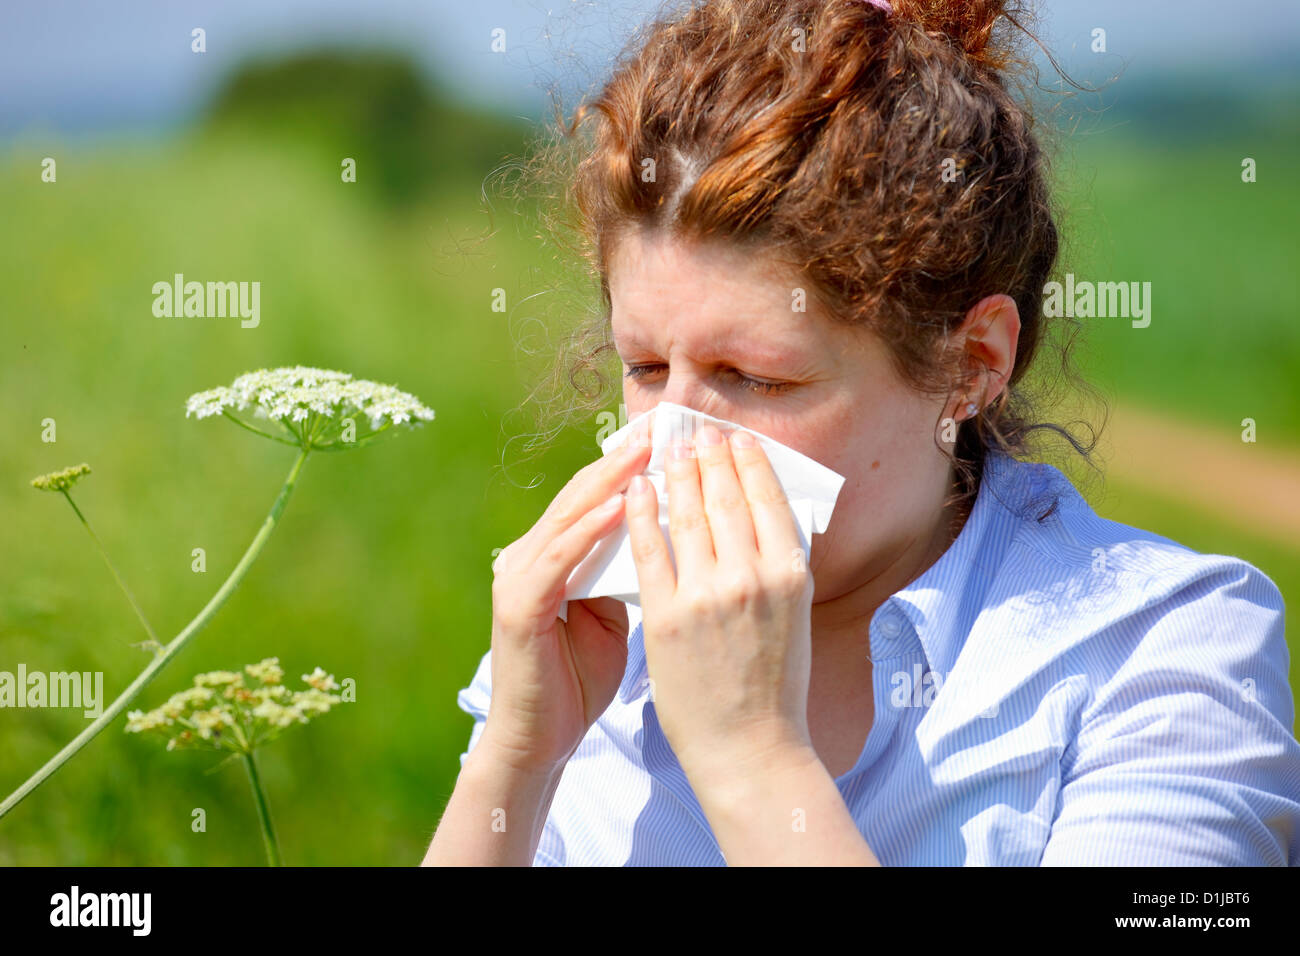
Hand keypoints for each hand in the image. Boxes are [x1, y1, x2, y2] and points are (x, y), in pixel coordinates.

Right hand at [481, 413, 653, 774]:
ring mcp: (519, 577)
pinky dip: (590, 530)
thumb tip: (670, 537)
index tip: (671, 437)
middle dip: (622, 459)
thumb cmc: (579, 677)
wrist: (540, 740)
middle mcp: (530, 555)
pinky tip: (621, 505)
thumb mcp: (611, 613)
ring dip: (609, 480)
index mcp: (553, 556)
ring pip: (569, 516)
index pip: (596, 499)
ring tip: (646, 451)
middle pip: (582, 495)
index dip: (630, 467)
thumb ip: (627, 572)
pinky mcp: (519, 605)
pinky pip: (559, 558)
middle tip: (660, 426)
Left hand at [623, 423, 815, 790]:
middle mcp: (752, 577)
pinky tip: (633, 489)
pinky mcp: (667, 615)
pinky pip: (649, 548)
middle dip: (708, 456)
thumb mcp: (795, 615)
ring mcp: (707, 595)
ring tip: (666, 449)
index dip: (747, 461)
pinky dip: (640, 512)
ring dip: (675, 473)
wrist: (750, 747)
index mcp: (791, 575)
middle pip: (725, 497)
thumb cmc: (776, 685)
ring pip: (687, 514)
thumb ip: (780, 566)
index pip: (767, 499)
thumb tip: (768, 518)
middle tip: (695, 430)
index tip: (734, 437)